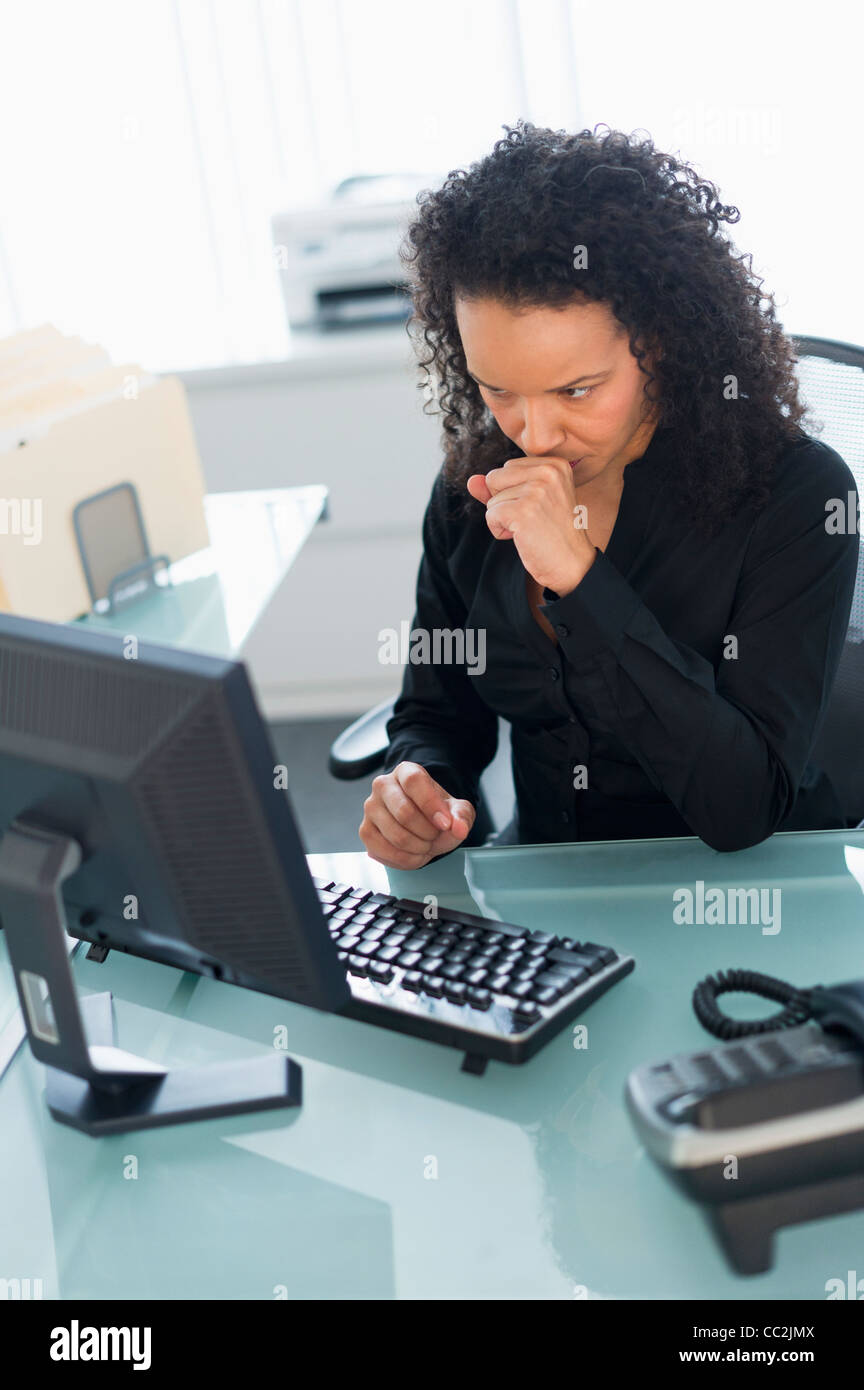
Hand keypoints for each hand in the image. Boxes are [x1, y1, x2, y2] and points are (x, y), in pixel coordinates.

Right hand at [359, 761, 475, 868]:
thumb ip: (462, 816)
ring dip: (419, 848)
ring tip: (426, 844)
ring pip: (396, 835)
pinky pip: (384, 850)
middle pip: (404, 812)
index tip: (445, 823)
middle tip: (436, 835)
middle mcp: (383, 785)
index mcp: (406, 771)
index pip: (414, 781)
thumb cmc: (436, 813)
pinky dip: (406, 859)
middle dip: (428, 832)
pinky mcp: (365, 830)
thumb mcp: (457, 810)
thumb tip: (459, 828)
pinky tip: (414, 853)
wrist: (423, 825)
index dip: (430, 804)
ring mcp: (371, 808)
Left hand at [466, 456, 596, 594]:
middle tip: (532, 519)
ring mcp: (536, 490)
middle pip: (494, 478)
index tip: (538, 508)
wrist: (572, 564)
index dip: (514, 493)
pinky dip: (499, 530)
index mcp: (554, 464)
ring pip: (492, 499)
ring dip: (504, 519)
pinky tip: (522, 537)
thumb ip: (500, 487)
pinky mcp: (523, 511)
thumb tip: (471, 480)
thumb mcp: (529, 502)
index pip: (507, 468)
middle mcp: (548, 471)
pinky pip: (490, 515)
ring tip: (530, 529)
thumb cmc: (551, 533)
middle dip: (504, 502)